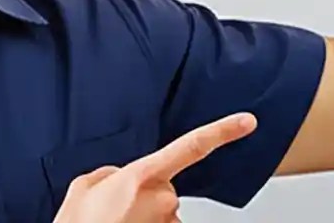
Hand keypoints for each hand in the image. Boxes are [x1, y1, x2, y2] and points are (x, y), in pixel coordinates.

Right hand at [54, 112, 256, 222]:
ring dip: (141, 216)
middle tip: (115, 209)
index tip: (247, 121)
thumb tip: (120, 177)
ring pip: (160, 213)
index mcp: (144, 176)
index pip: (193, 146)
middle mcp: (163, 199)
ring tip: (115, 222)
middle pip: (164, 188)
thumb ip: (111, 173)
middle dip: (143, 195)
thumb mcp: (86, 186)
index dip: (223, 132)